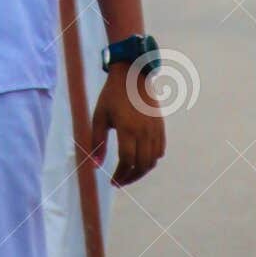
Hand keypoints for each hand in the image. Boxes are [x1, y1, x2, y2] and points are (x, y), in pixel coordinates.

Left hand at [90, 66, 166, 186]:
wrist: (132, 74)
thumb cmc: (112, 95)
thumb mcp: (99, 116)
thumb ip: (97, 142)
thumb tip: (95, 167)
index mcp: (127, 129)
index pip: (127, 162)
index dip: (120, 175)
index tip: (112, 182)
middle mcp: (144, 131)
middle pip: (142, 165)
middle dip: (130, 178)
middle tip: (120, 182)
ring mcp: (154, 129)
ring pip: (152, 161)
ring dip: (141, 171)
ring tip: (129, 174)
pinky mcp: (160, 126)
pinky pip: (160, 151)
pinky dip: (151, 160)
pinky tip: (141, 161)